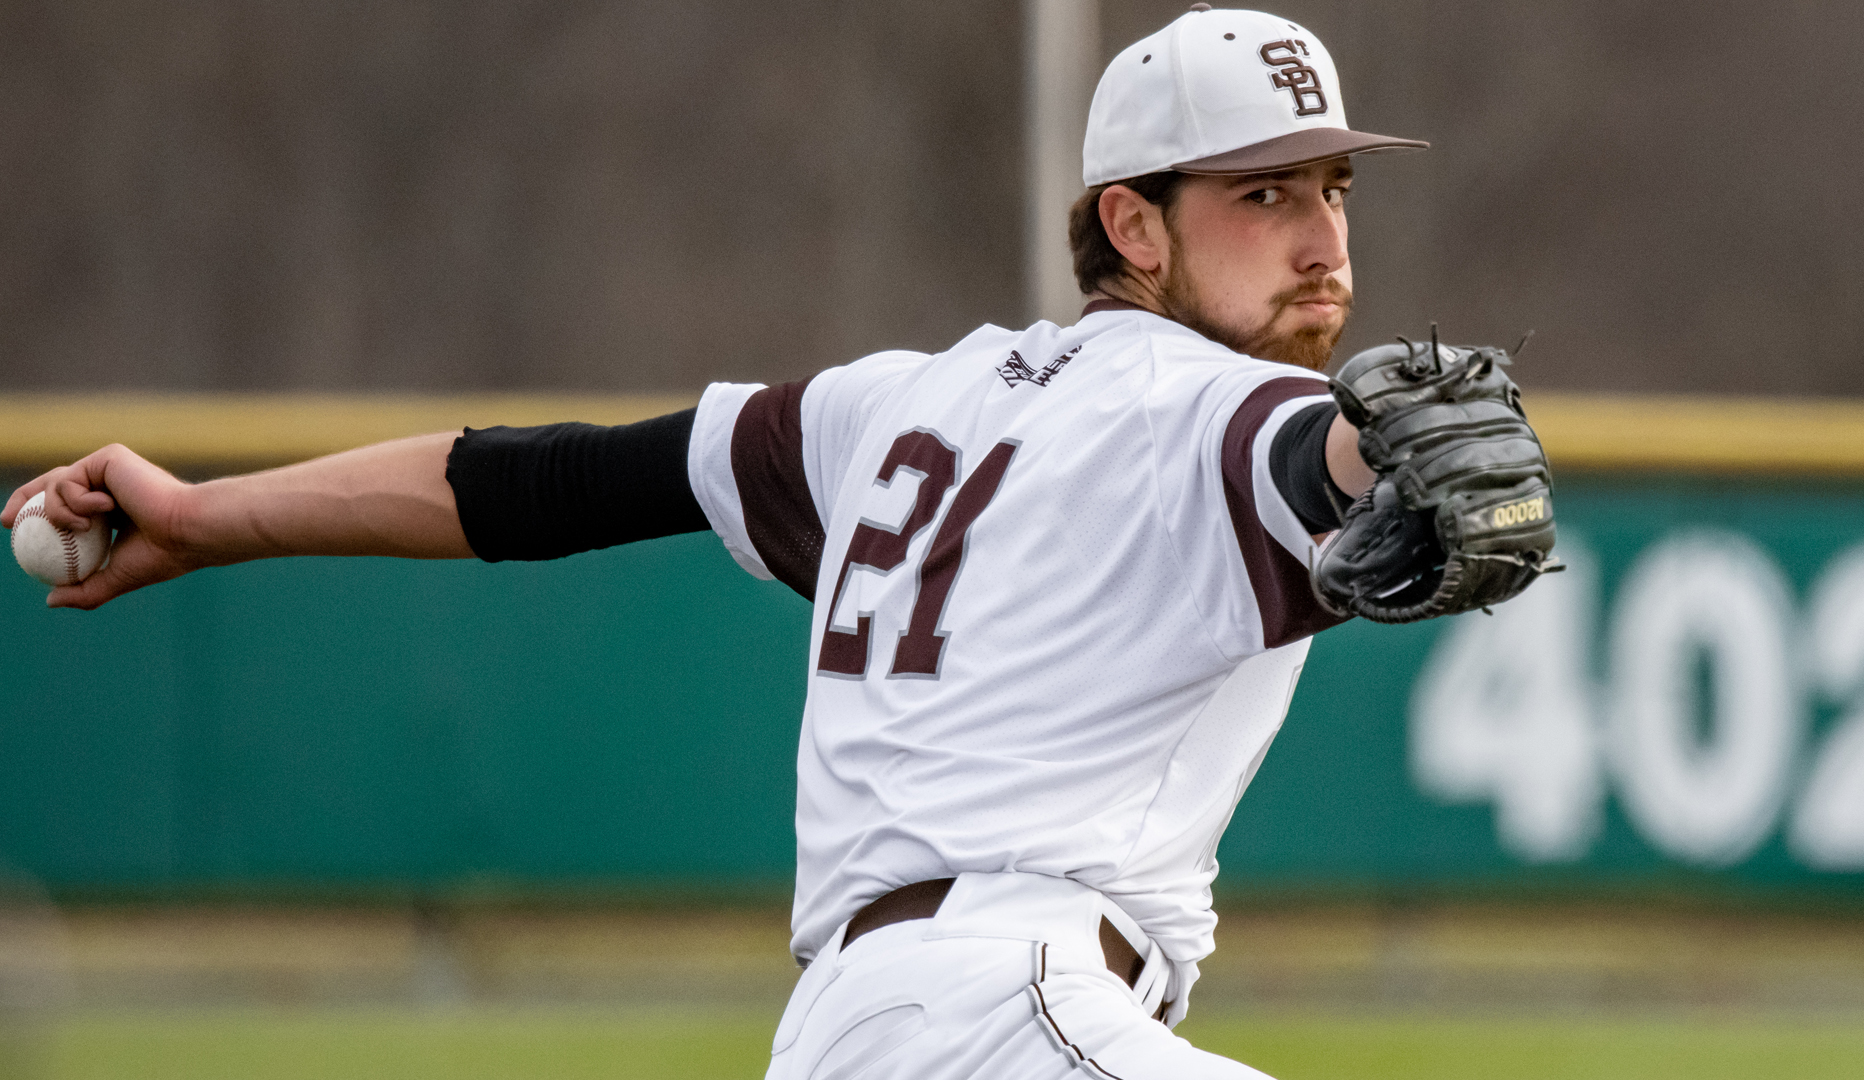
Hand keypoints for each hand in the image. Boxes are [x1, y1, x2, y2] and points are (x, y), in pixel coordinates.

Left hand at [3, 444, 202, 609]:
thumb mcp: (116, 578)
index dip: (37, 517)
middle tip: (6, 521)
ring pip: (56, 485)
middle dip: (24, 499)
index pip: (68, 507)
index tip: (14, 532)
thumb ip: (85, 589)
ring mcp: (110, 470)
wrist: (187, 530)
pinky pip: (68, 479)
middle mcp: (111, 486)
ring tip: (80, 527)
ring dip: (57, 512)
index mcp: (115, 511)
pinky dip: (74, 501)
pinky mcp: (109, 458)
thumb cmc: (162, 556)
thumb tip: (51, 600)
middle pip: (54, 485)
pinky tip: (101, 510)